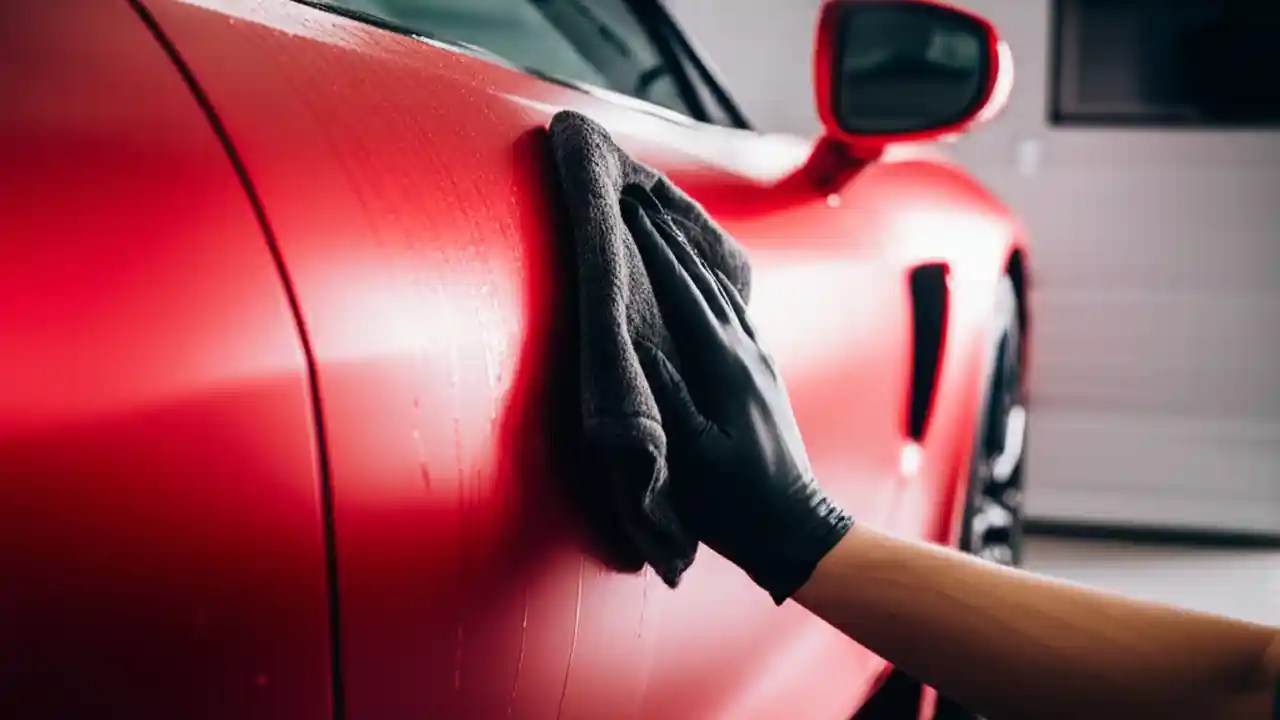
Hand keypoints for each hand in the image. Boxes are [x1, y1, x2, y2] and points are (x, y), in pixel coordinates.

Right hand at [620, 187, 852, 603]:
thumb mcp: (691, 454)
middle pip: (704, 280)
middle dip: (671, 238)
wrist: (793, 527)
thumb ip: (667, 395)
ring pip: (724, 291)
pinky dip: (717, 285)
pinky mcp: (765, 376)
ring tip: (670, 227)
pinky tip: (712, 282)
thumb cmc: (735, 502)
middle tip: (643, 199)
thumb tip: (639, 341)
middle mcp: (746, 353)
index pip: (682, 291)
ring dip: (694, 256)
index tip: (632, 207)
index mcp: (723, 366)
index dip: (655, 247)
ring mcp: (760, 362)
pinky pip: (738, 312)